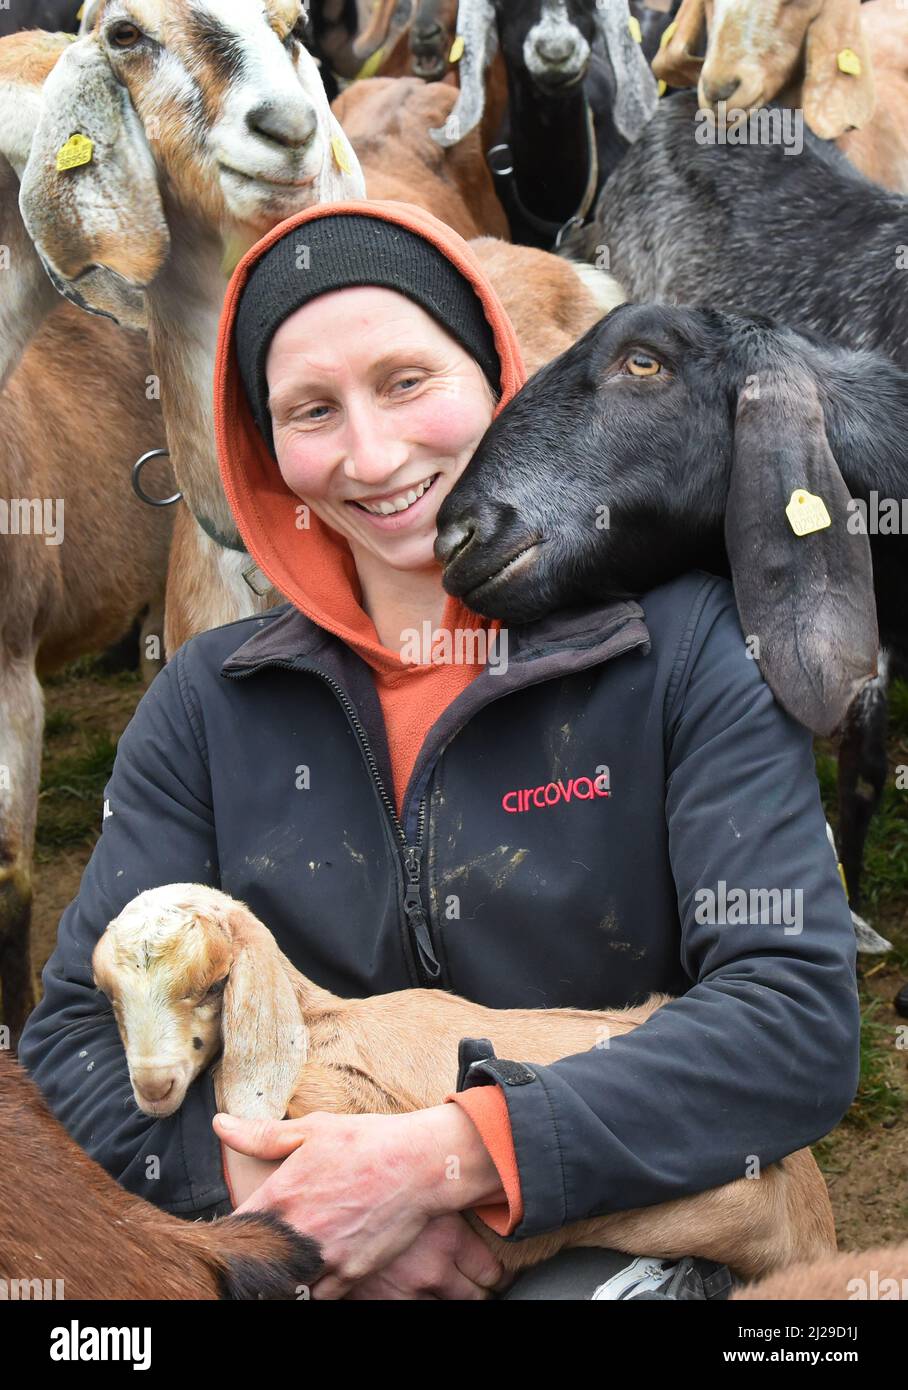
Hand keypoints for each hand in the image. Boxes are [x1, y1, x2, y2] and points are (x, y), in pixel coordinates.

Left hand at [213, 1104, 504, 1298]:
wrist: (422, 1164)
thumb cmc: (367, 1141)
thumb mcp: (313, 1129)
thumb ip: (262, 1135)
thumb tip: (220, 1125)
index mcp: (281, 1194)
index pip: (235, 1229)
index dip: (230, 1234)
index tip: (235, 1232)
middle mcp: (298, 1232)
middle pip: (255, 1265)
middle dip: (253, 1260)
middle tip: (259, 1252)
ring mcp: (325, 1258)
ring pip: (286, 1287)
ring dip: (282, 1278)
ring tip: (285, 1264)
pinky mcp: (350, 1275)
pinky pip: (319, 1297)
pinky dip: (311, 1290)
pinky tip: (312, 1275)